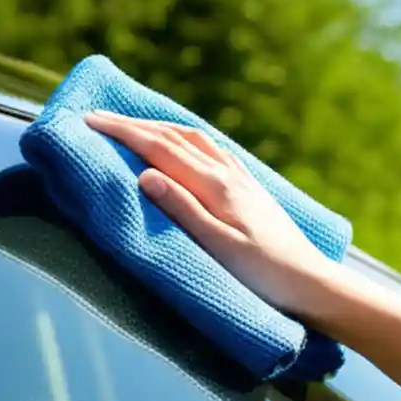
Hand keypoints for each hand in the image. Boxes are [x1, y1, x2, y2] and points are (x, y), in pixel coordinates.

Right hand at [84, 110, 341, 314]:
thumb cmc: (263, 274)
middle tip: (98, 117)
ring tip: (132, 125)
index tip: (90, 120)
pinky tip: (183, 144)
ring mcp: (241, 178)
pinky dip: (186, 138)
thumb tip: (145, 175)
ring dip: (159, 126)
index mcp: (216, 186)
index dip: (123, 132)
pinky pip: (211, 149)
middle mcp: (228, 174)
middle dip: (134, 124)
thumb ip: (182, 209)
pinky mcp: (249, 188)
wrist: (310, 283)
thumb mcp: (218, 247)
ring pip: (194, 138)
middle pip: (174, 136)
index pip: (160, 148)